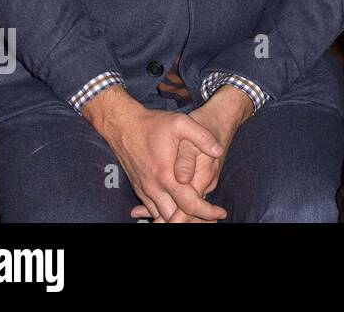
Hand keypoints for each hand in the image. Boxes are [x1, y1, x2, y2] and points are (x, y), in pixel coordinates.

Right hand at [130, 85, 251, 222]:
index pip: (189, 204)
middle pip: (175, 217)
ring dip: (179, 219)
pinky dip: (166, 214)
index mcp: (166, 175)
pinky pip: (153, 209)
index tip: (221, 213)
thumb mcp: (180, 123)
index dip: (207, 212)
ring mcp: (145, 190)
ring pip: (162, 215)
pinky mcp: (140, 189)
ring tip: (199, 216)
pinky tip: (178, 212)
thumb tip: (219, 150)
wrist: (123, 126)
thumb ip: (202, 137)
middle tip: (212, 219)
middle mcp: (154, 187)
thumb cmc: (153, 124)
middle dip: (195, 220)